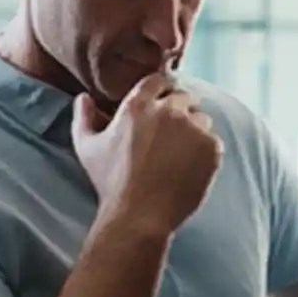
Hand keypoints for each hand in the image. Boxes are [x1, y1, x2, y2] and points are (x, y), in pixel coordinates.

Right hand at [72, 73, 222, 234]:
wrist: (140, 216)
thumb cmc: (111, 183)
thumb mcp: (87, 148)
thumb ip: (83, 118)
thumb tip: (83, 97)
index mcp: (138, 105)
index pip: (158, 80)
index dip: (161, 91)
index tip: (162, 104)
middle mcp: (168, 111)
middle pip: (184, 97)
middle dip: (180, 110)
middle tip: (173, 134)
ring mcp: (193, 128)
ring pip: (202, 118)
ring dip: (195, 129)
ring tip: (181, 153)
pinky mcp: (211, 147)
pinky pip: (214, 140)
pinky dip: (206, 151)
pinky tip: (191, 167)